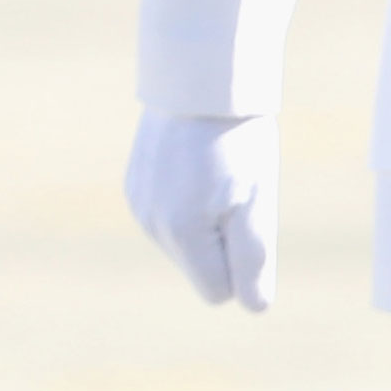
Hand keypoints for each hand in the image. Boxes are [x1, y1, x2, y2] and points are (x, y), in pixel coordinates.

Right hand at [124, 111, 278, 310]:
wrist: (198, 83)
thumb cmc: (238, 141)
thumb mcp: (257, 199)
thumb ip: (252, 258)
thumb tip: (254, 308)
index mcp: (182, 234)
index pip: (217, 291)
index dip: (244, 268)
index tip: (254, 223)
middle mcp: (151, 225)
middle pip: (200, 266)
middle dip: (224, 242)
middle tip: (240, 189)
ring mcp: (137, 203)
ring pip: (183, 240)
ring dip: (206, 220)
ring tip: (220, 171)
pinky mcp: (134, 184)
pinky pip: (167, 213)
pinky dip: (187, 200)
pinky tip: (198, 163)